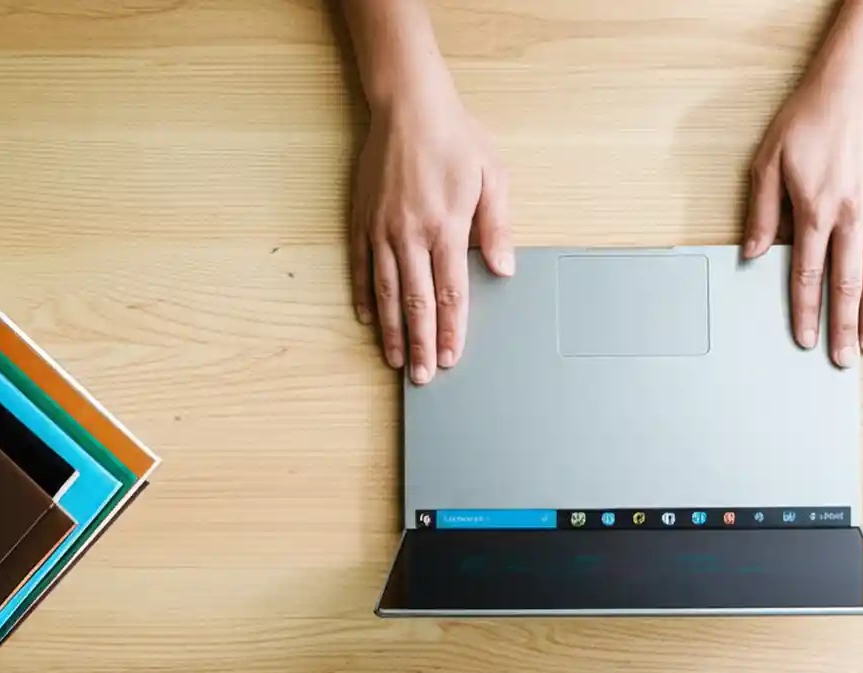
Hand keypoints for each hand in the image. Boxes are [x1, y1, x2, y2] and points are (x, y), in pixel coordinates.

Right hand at [350, 93, 514, 384]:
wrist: (408, 107)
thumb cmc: (456, 139)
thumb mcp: (492, 177)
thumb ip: (497, 226)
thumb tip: (503, 269)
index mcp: (446, 227)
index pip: (451, 293)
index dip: (451, 330)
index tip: (450, 357)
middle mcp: (410, 234)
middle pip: (417, 302)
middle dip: (420, 343)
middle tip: (421, 377)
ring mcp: (382, 229)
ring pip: (386, 292)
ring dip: (392, 330)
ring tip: (395, 360)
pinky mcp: (362, 220)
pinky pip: (359, 267)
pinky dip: (364, 296)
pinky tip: (368, 319)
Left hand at [743, 71, 862, 367]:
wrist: (856, 85)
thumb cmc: (807, 120)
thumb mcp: (768, 161)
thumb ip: (762, 212)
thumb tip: (754, 254)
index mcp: (815, 210)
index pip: (809, 275)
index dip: (806, 312)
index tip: (805, 341)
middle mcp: (851, 216)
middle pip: (846, 285)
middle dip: (842, 327)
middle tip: (841, 360)